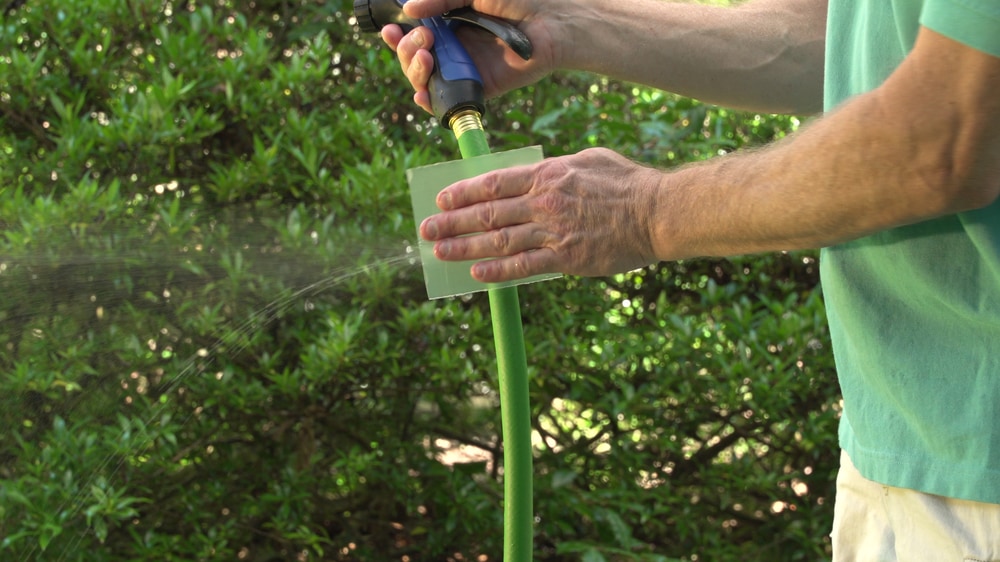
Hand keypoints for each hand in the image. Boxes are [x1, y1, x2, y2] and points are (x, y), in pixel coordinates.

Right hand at [380, 0, 560, 113]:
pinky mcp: (479, 88)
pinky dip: (429, 101)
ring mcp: (465, 69)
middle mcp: (455, 47)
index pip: (414, 33)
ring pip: (425, 79)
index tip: (390, 27)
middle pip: (414, 57)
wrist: (552, 22)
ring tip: (425, 54)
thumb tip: (408, 10)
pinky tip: (421, 92)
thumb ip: (441, 0)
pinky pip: (447, 101)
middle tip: (422, 37)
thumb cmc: (518, 0)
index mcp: (451, 22)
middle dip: (406, 49)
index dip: (398, 34)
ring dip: (414, 69)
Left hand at [419, 148, 662, 281]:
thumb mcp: (587, 160)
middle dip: (452, 222)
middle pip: (487, 213)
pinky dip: (497, 271)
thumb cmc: (626, 183)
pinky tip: (476, 274)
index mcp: (547, 174)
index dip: (463, 192)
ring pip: (498, 241)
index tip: (442, 200)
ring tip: (440, 253)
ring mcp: (554, 231)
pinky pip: (524, 267)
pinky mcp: (566, 258)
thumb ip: (555, 169)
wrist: (657, 213)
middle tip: (426, 230)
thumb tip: (530, 175)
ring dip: (465, 248)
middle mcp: (544, 202)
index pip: (494, 182)